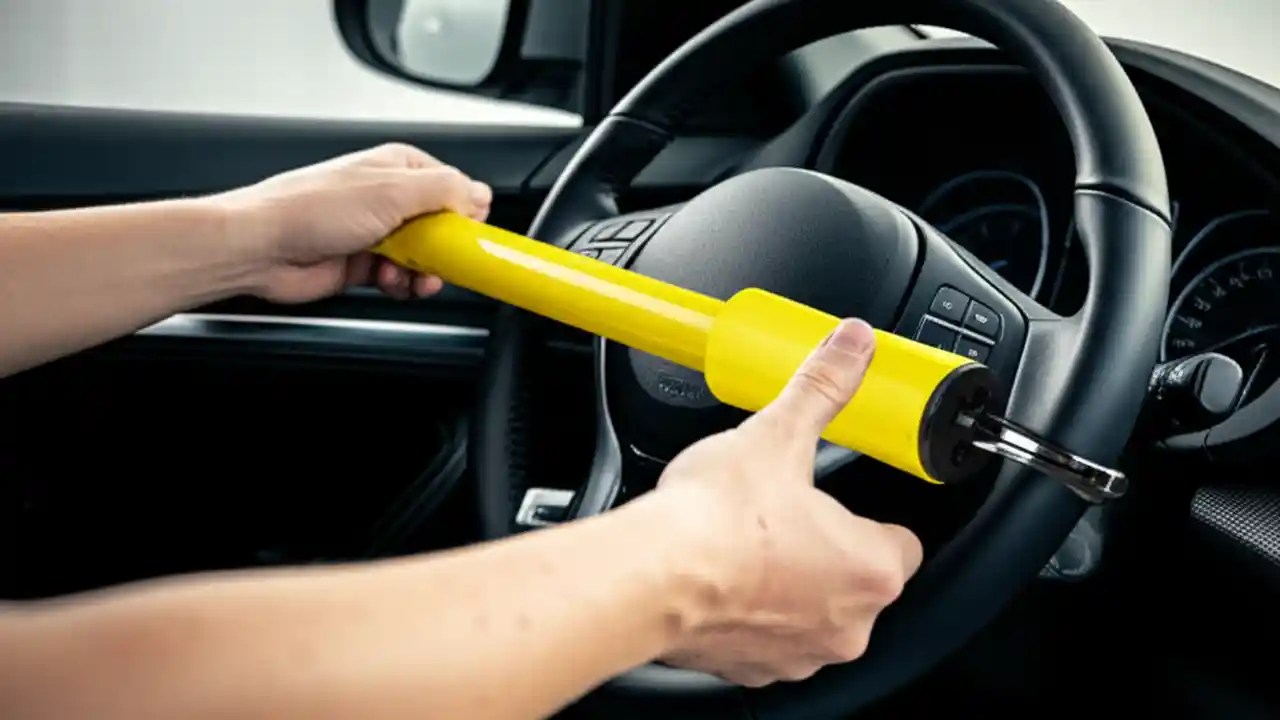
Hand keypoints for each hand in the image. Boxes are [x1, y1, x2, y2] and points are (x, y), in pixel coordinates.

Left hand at [217, 143, 491, 303]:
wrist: (261, 247)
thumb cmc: (308, 209)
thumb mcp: (392, 191)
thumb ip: (444, 191)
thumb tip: (480, 194)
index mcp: (398, 168)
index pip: (454, 188)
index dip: (466, 215)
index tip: (469, 237)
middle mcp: (388, 197)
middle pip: (442, 228)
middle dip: (445, 250)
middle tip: (439, 261)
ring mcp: (376, 231)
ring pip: (424, 258)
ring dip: (422, 272)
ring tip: (408, 276)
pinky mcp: (363, 263)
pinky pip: (400, 278)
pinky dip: (401, 286)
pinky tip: (388, 283)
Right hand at [653, 318, 923, 686]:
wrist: (650, 577)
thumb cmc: (717, 518)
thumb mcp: (778, 434)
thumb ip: (823, 387)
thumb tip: (853, 345)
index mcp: (870, 569)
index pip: (902, 544)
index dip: (869, 517)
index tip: (840, 502)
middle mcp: (846, 625)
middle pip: (855, 582)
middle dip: (825, 551)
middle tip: (784, 515)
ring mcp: (798, 656)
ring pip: (810, 615)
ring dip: (788, 586)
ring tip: (747, 544)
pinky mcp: (749, 671)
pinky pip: (764, 641)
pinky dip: (748, 615)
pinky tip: (719, 579)